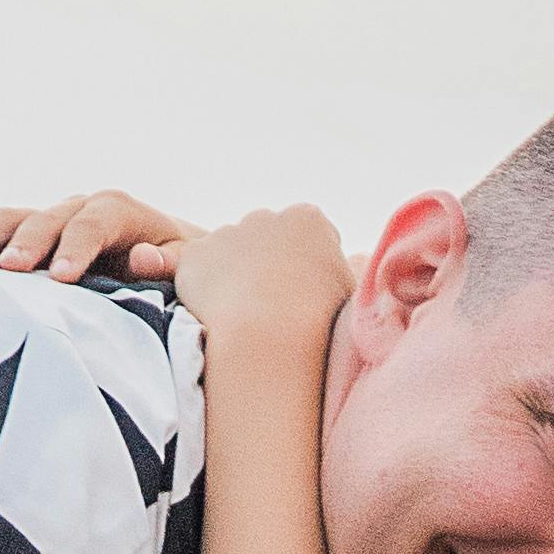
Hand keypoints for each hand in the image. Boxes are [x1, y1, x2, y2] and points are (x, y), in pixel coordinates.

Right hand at [0, 187, 189, 283]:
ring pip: (11, 219)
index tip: (62, 277)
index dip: (77, 247)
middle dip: (24, 243)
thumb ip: (170, 263)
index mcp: (119, 210)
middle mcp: (78, 207)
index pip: (95, 222)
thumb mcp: (185, 264)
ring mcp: (49, 219)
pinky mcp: (28, 234)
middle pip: (45, 218)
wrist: (163, 252)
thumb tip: (142, 258)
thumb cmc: (175, 264)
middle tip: (6, 270)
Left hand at [172, 202, 354, 341]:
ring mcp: (226, 233)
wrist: (267, 336)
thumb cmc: (319, 321)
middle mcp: (265, 217)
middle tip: (271, 307)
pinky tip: (217, 315)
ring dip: (234, 276)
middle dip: (267, 264)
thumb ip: (353, 269)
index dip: (307, 268)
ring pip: (230, 253)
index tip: (305, 296)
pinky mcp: (195, 254)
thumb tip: (357, 259)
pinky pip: (198, 270)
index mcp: (308, 220)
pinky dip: (204, 288)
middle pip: (266, 239)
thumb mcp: (353, 291)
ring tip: (243, 316)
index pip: (308, 237)